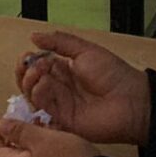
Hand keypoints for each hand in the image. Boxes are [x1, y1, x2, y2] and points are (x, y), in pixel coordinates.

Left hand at [0, 119, 99, 156]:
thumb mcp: (40, 138)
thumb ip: (19, 131)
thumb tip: (0, 125)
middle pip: (10, 155)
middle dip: (12, 135)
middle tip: (17, 120)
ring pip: (26, 155)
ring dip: (28, 139)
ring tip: (36, 122)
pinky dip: (40, 146)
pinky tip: (51, 134)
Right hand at [15, 31, 149, 145]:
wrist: (130, 100)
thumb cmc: (112, 73)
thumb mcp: (85, 50)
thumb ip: (59, 41)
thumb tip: (33, 36)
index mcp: (64, 69)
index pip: (36, 65)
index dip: (28, 60)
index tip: (28, 55)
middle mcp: (59, 87)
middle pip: (30, 81)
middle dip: (26, 71)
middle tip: (36, 66)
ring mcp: (60, 104)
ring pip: (33, 95)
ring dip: (30, 83)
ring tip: (41, 75)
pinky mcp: (62, 120)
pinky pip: (43, 111)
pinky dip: (38, 98)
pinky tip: (43, 88)